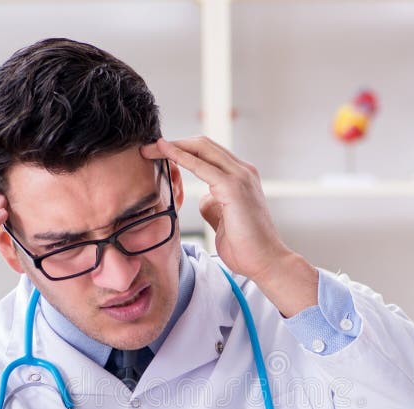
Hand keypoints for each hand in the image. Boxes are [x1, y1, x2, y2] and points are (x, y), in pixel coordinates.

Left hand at [140, 137, 291, 282]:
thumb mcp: (223, 221)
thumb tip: (203, 198)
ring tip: (150, 148)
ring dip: (173, 146)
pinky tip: (164, 153)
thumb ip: (214, 206)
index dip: (184, 150)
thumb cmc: (246, 247)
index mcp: (241, 178)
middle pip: (204, 145)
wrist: (265, 261)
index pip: (209, 154)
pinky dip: (181, 157)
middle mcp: (243, 172)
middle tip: (148, 148)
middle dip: (174, 143)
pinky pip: (201, 165)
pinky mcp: (234, 187)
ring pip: (202, 148)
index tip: (159, 154)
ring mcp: (240, 177)